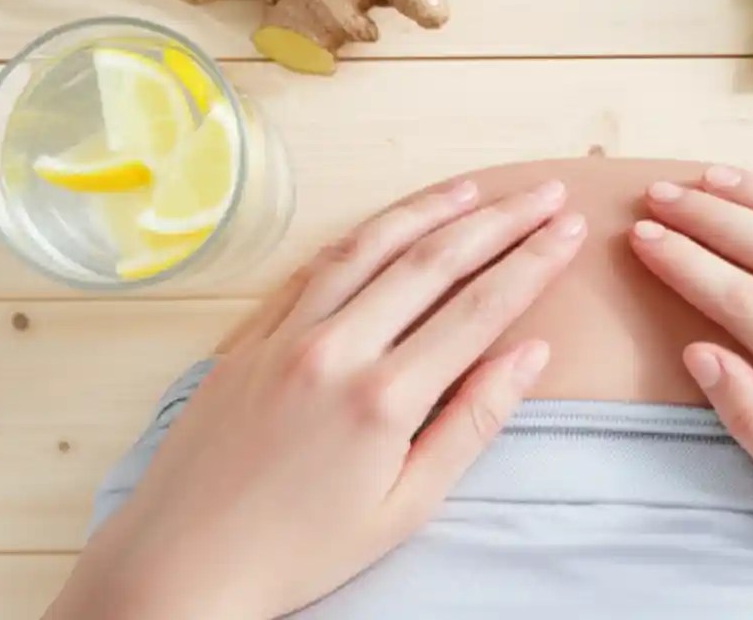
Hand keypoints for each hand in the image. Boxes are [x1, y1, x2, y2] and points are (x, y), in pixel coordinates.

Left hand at [47, 179, 586, 619]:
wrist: (183, 563)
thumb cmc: (304, 549)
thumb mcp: (407, 506)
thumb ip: (473, 422)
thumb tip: (531, 354)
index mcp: (384, 398)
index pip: (479, 308)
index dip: (532, 262)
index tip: (569, 229)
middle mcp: (336, 348)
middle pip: (433, 261)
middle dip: (499, 221)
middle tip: (545, 192)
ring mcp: (286, 335)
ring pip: (370, 247)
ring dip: (431, 209)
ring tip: (478, 188)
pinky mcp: (250, 337)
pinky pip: (313, 267)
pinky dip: (360, 235)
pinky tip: (389, 222)